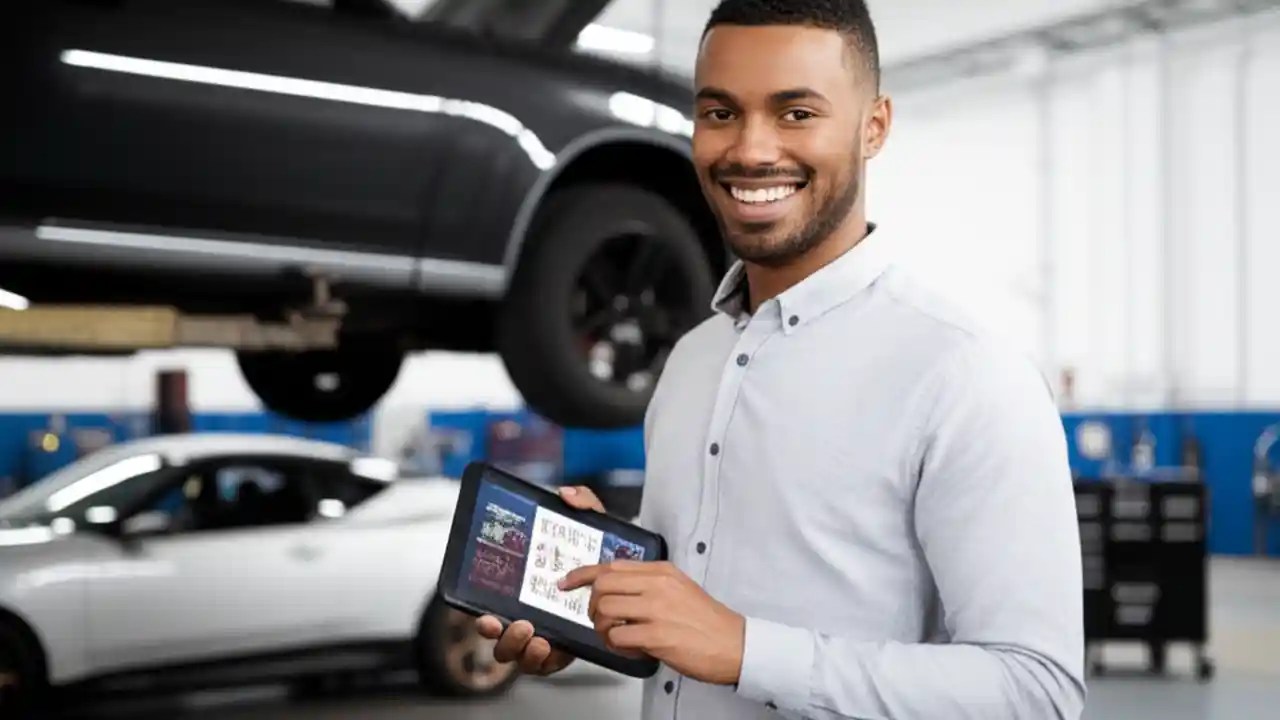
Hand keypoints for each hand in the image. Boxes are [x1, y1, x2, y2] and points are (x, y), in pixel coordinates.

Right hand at [474, 485, 605, 674]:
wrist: (632, 583)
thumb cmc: (601, 556)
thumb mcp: (593, 528)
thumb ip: (584, 505)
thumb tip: (566, 493)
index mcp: (525, 592)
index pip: (495, 610)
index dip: (485, 618)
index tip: (487, 615)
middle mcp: (528, 617)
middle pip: (501, 640)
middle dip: (503, 637)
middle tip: (520, 624)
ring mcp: (544, 638)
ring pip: (520, 658)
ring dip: (523, 651)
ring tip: (538, 638)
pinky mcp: (563, 651)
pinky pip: (546, 666)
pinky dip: (544, 660)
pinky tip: (552, 647)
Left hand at [560, 560, 744, 685]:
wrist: (733, 644)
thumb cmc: (705, 621)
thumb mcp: (678, 588)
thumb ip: (648, 583)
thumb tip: (613, 587)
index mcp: (661, 571)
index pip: (611, 566)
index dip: (582, 574)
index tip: (566, 582)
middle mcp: (657, 585)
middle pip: (602, 586)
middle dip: (592, 606)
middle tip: (598, 619)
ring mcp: (657, 610)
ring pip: (605, 611)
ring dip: (603, 628)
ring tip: (616, 636)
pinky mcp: (657, 635)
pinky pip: (617, 636)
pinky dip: (615, 646)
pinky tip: (629, 649)